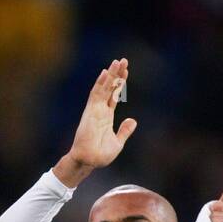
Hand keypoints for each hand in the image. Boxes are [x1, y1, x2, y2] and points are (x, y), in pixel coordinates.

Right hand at [61, 59, 136, 178]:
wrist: (90, 161)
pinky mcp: (90, 112)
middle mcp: (100, 110)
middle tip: (123, 60)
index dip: (120, 83)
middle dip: (116, 74)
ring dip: (110, 74)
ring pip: (103, 87)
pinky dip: (100, 83)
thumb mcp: (118, 142)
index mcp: (107, 116)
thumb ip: (124, 131)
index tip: (126, 71)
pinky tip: (105, 72)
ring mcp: (95, 110)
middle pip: (110, 87)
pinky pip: (95, 94)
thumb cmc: (101, 156)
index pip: (114, 95)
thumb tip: (133, 120)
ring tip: (117, 61)